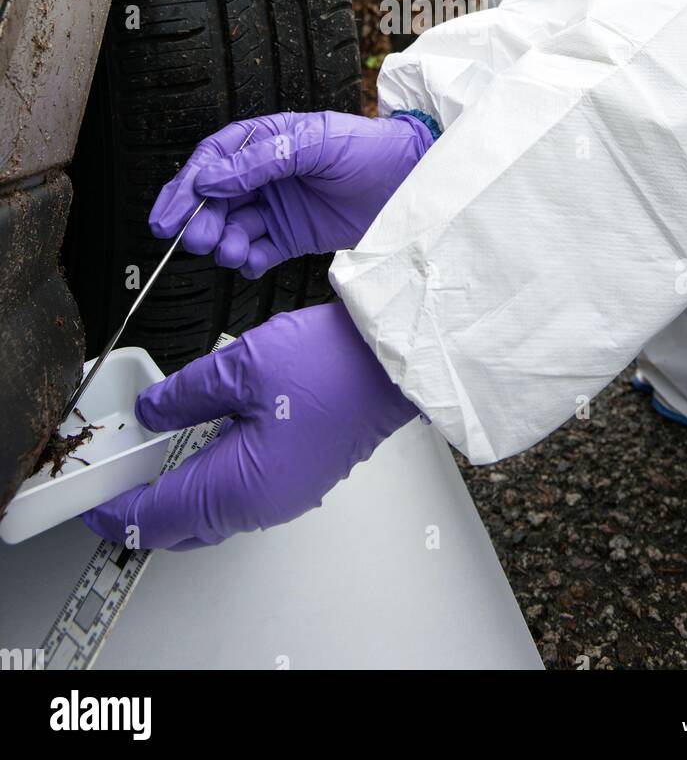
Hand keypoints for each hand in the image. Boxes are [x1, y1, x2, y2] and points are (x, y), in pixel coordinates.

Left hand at [81, 304, 417, 549]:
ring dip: (180, 491)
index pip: (159, 516)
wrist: (394, 361)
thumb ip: (184, 394)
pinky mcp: (301, 477)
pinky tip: (200, 444)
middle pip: (185, 525)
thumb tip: (152, 410)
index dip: (117, 509)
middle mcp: (264, 505)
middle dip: (145, 506)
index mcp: (242, 489)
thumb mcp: (240, 366)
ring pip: (214, 511)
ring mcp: (287, 495)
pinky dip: (211, 480)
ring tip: (150, 455)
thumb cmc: (333, 365)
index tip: (91, 498)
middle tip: (115, 477)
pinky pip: (242, 494)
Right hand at [148, 110, 435, 277]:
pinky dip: (250, 260)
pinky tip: (253, 261)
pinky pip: (259, 251)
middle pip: (216, 198)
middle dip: (201, 220)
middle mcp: (269, 173)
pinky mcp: (295, 235)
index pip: (214, 160)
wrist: (417, 182)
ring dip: (226, 242)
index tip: (168, 214)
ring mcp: (281, 205)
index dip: (186, 186)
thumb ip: (264, 159)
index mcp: (269, 140)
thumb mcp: (317, 143)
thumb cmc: (374, 149)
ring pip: (234, 227)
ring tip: (234, 251)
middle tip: (200, 239)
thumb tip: (211, 178)